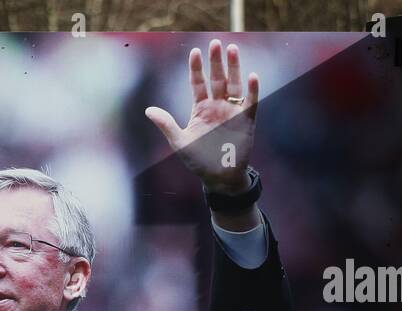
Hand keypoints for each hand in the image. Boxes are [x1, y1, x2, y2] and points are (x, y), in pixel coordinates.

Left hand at [144, 39, 258, 195]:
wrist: (219, 177)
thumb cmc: (199, 161)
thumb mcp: (180, 142)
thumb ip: (166, 124)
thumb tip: (148, 110)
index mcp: (201, 109)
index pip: (198, 83)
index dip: (196, 68)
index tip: (195, 52)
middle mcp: (217, 106)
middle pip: (217, 79)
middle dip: (216, 62)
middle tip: (216, 43)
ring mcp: (232, 112)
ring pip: (234, 85)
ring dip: (234, 68)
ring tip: (232, 50)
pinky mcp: (246, 120)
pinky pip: (250, 102)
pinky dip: (252, 90)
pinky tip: (251, 77)